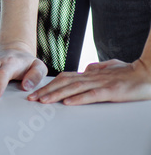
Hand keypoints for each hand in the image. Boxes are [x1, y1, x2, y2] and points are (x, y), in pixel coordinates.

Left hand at [27, 58, 150, 104]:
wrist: (148, 72)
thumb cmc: (131, 71)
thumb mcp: (111, 67)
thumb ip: (98, 68)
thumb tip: (87, 68)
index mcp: (91, 73)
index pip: (66, 77)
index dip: (50, 84)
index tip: (37, 91)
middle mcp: (92, 76)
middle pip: (64, 82)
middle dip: (46, 90)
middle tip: (32, 98)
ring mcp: (101, 83)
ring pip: (74, 88)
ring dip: (56, 94)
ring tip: (43, 100)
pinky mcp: (111, 91)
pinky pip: (92, 95)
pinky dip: (78, 99)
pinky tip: (67, 102)